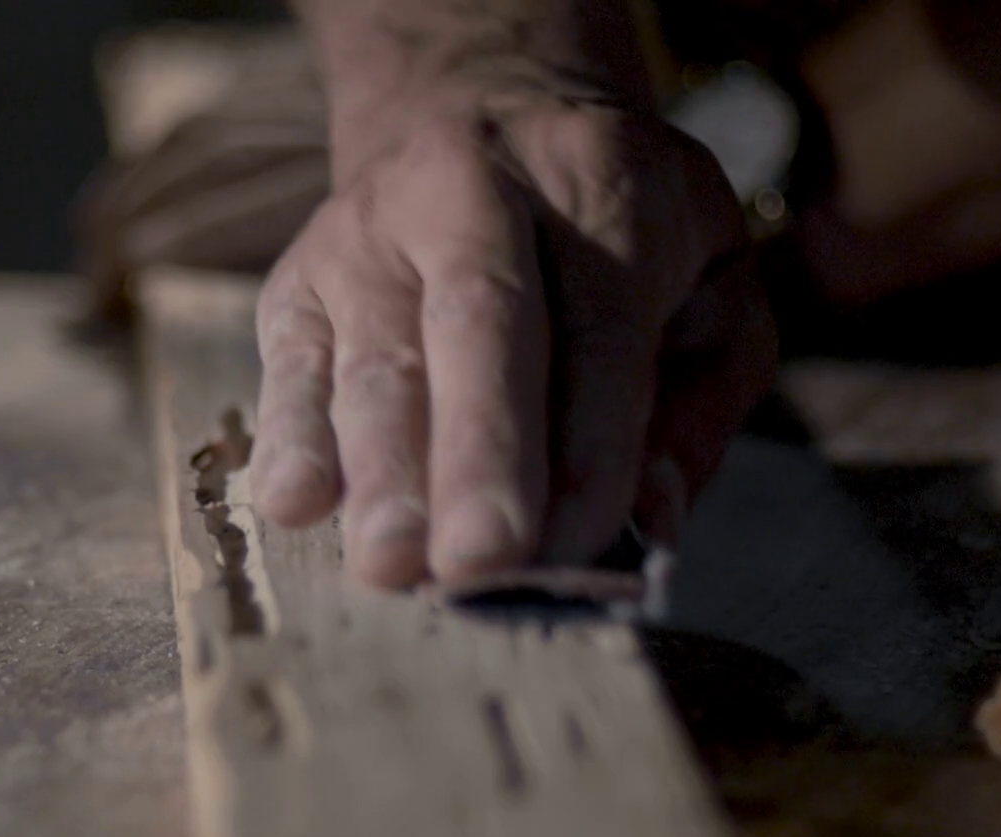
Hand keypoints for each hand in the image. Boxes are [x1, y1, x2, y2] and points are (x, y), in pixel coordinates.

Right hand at [251, 78, 776, 588]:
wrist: (473, 108)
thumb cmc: (612, 232)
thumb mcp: (709, 280)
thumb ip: (702, 399)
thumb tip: (651, 518)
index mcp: (600, 180)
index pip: (600, 326)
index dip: (592, 442)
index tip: (582, 544)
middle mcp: (471, 191)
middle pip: (478, 325)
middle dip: (479, 451)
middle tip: (479, 559)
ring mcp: (368, 235)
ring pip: (378, 358)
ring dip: (384, 469)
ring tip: (392, 564)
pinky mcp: (297, 281)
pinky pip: (292, 366)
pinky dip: (291, 438)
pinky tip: (298, 505)